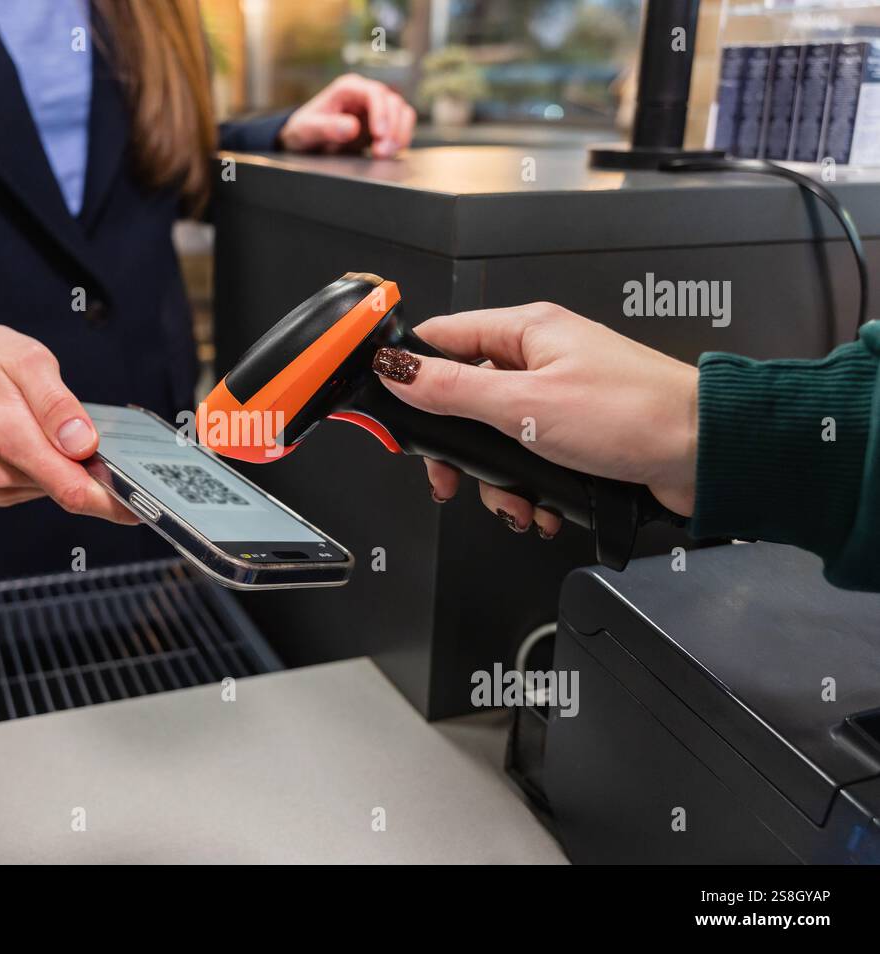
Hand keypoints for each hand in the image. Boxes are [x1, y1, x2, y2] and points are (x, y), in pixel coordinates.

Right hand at [0, 315, 137, 523]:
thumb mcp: (28, 361)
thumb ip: (58, 406)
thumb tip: (85, 444)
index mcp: (8, 438)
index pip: (73, 491)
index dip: (116, 501)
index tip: (146, 503)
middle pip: (71, 492)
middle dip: (99, 474)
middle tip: (109, 440)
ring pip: (59, 489)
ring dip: (75, 467)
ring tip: (64, 428)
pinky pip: (43, 486)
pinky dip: (57, 468)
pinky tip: (48, 440)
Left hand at [279, 73, 415, 158]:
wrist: (306, 139)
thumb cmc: (303, 129)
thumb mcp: (306, 129)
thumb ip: (326, 128)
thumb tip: (351, 127)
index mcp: (347, 89)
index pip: (373, 93)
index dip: (380, 112)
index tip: (379, 134)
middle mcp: (365, 94)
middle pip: (392, 102)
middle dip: (391, 128)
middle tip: (381, 152)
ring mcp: (375, 108)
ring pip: (402, 113)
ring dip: (400, 134)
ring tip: (385, 154)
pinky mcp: (382, 123)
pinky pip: (401, 126)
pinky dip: (401, 139)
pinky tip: (391, 153)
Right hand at [372, 303, 698, 537]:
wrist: (708, 454)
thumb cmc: (635, 414)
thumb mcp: (525, 405)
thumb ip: (454, 390)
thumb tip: (399, 372)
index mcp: (526, 332)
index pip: (444, 338)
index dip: (411, 372)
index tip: (392, 410)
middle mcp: (541, 359)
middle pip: (464, 398)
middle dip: (457, 449)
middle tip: (450, 477)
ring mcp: (559, 398)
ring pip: (496, 439)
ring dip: (498, 480)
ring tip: (514, 501)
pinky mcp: (577, 435)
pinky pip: (530, 461)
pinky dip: (529, 490)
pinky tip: (541, 506)